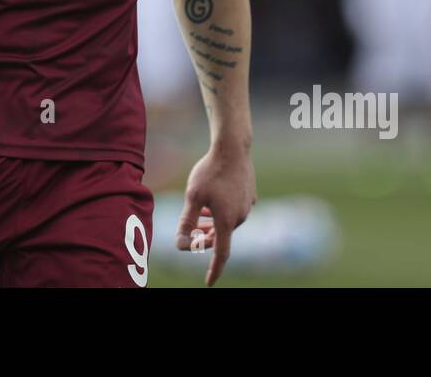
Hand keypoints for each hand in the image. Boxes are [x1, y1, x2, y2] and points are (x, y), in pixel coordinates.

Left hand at [175, 145, 256, 285]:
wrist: (232, 147)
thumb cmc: (210, 171)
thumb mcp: (192, 197)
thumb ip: (187, 222)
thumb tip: (181, 245)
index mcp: (227, 221)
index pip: (221, 253)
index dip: (214, 269)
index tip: (208, 282)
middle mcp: (240, 217)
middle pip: (221, 236)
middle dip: (205, 238)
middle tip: (190, 232)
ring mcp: (247, 205)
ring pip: (227, 222)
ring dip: (212, 223)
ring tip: (199, 213)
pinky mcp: (250, 195)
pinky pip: (233, 210)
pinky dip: (221, 211)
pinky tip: (212, 198)